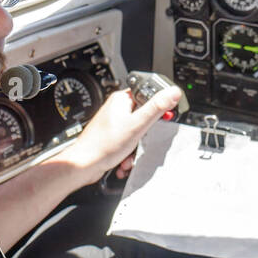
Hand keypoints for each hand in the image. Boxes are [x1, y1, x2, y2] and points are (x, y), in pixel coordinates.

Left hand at [57, 84, 181, 185]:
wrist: (84, 165)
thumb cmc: (103, 145)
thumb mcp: (137, 125)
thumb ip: (157, 108)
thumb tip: (172, 92)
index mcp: (122, 99)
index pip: (148, 94)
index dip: (158, 107)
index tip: (163, 117)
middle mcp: (117, 109)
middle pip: (145, 117)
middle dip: (146, 134)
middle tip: (142, 138)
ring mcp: (115, 123)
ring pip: (138, 132)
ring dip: (138, 146)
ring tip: (130, 151)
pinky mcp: (113, 137)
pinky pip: (129, 142)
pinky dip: (130, 152)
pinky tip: (124, 159)